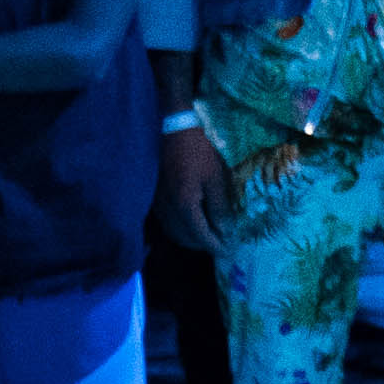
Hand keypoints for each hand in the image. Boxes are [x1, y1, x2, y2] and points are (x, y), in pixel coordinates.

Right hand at [157, 121, 234, 253]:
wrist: (170, 132)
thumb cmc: (197, 153)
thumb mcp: (215, 179)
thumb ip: (219, 208)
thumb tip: (225, 232)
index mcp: (184, 206)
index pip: (201, 236)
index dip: (216, 246)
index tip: (229, 252)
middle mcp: (167, 211)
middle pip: (185, 238)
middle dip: (204, 245)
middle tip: (222, 244)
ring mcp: (157, 206)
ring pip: (174, 233)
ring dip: (191, 239)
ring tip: (209, 237)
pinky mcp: (154, 199)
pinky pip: (167, 223)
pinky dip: (181, 230)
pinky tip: (192, 224)